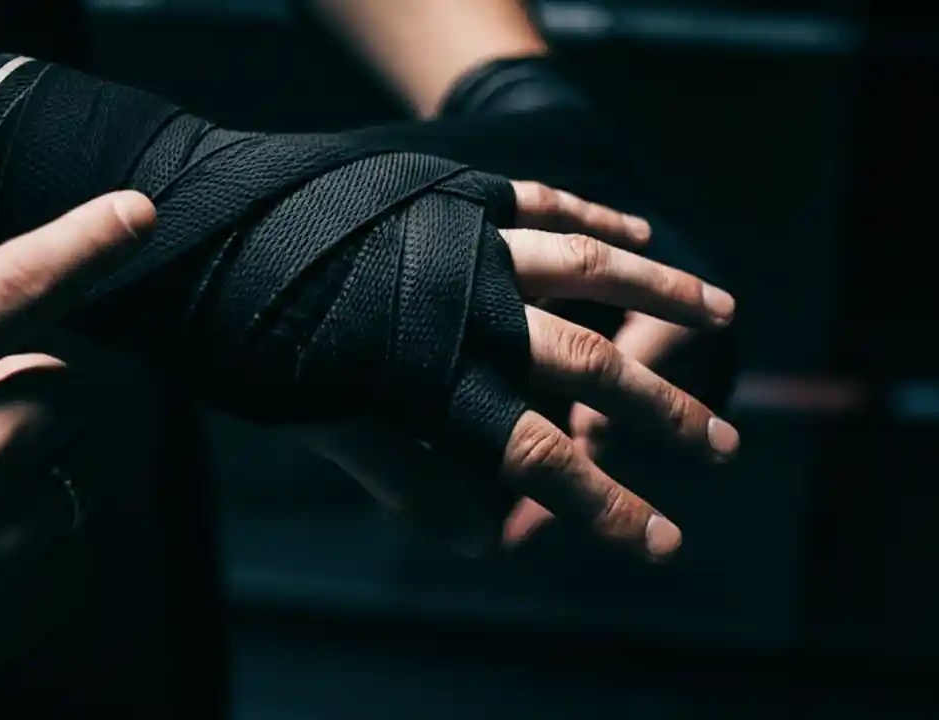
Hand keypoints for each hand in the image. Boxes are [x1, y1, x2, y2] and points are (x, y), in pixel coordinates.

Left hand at [297, 180, 736, 560]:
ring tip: (721, 308)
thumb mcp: (320, 420)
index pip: (539, 457)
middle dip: (661, 412)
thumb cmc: (253, 337)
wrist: (216, 225)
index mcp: (435, 375)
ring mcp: (471, 241)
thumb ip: (402, 478)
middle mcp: (470, 306)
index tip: (660, 543)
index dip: (604, 507)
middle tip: (722, 448)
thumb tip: (477, 539)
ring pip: (591, 265)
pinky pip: (545, 201)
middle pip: (590, 365)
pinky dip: (595, 216)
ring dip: (662, 290)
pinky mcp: (459, 191)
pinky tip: (637, 227)